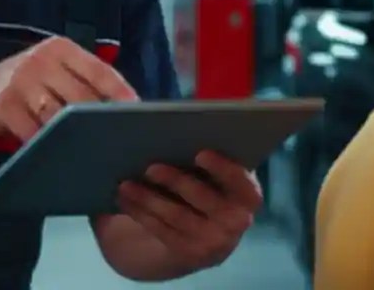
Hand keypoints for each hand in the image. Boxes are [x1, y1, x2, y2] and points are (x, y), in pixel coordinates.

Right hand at [0, 36, 137, 140]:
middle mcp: (41, 60)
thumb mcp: (50, 71)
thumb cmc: (23, 86)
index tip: (138, 112)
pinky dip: (48, 145)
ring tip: (96, 152)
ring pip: (59, 115)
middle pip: (81, 95)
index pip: (99, 70)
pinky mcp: (5, 105)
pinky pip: (34, 131)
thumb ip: (79, 80)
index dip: (121, 92)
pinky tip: (62, 156)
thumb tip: (123, 105)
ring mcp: (21, 81)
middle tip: (120, 139)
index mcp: (59, 48)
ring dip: (77, 136)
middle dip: (101, 119)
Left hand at [115, 151, 261, 270]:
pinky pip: (163, 231)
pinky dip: (141, 214)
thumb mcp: (214, 171)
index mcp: (248, 194)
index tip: (200, 153)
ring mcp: (215, 243)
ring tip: (125, 184)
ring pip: (178, 217)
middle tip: (150, 167)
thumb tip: (183, 119)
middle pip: (206, 200)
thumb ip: (205, 148)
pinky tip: (125, 200)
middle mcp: (237, 221)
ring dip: (149, 199)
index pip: (242, 182)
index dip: (223, 169)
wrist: (200, 233)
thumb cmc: (204, 185)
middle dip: (177, 182)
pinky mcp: (190, 255)